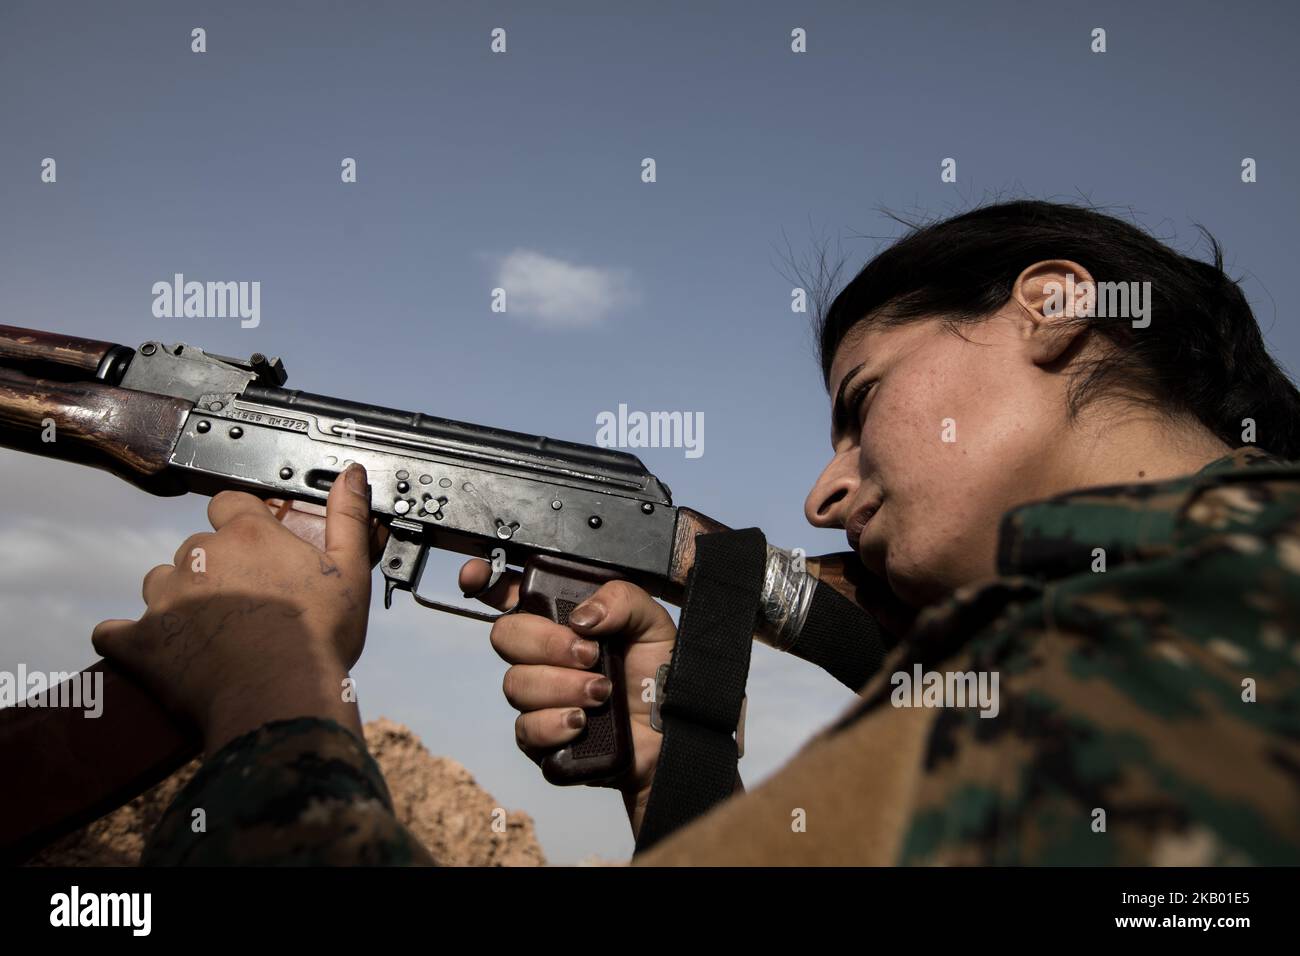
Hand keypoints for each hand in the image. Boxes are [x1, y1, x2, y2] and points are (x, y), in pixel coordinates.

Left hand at [93, 464, 377, 753]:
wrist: (280, 701)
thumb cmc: (319, 640)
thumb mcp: (350, 573)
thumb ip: (347, 517)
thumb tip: (350, 474)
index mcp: (249, 536)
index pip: (228, 504)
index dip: (240, 523)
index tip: (255, 549)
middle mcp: (200, 557)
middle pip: (195, 548)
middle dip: (213, 570)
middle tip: (243, 603)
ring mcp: (165, 599)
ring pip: (159, 584)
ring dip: (176, 600)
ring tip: (206, 631)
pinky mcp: (140, 641)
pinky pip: (115, 633)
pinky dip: (128, 639)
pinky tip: (153, 651)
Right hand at [459, 560, 674, 833]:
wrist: (672, 729)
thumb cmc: (657, 671)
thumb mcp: (651, 621)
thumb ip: (622, 600)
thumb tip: (581, 617)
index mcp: (561, 618)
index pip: (509, 593)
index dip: (484, 580)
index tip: (475, 575)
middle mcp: (542, 654)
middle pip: (505, 635)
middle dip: (546, 643)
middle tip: (590, 654)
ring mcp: (538, 696)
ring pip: (515, 684)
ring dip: (562, 686)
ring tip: (602, 692)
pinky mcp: (542, 737)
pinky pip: (525, 729)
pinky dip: (554, 724)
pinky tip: (581, 722)